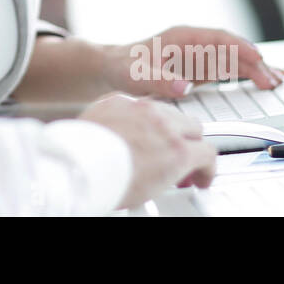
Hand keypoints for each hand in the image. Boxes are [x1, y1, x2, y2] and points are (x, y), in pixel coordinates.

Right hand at [78, 92, 216, 208]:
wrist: (80, 166)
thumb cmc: (77, 157)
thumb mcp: (87, 132)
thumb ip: (105, 132)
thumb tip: (109, 150)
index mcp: (119, 103)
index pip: (148, 111)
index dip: (155, 131)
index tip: (154, 143)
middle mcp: (144, 109)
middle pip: (175, 118)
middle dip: (177, 138)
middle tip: (172, 159)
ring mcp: (164, 127)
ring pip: (193, 132)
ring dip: (191, 150)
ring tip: (190, 170)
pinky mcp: (179, 150)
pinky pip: (206, 153)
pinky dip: (206, 168)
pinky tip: (202, 179)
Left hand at [100, 25, 283, 99]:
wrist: (114, 69)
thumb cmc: (124, 67)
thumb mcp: (137, 75)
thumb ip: (159, 81)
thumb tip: (184, 88)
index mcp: (182, 37)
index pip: (217, 38)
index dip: (238, 47)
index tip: (257, 56)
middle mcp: (196, 44)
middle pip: (231, 50)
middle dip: (254, 63)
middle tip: (272, 81)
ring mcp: (201, 56)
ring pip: (234, 60)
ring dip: (255, 70)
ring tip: (276, 84)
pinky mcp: (202, 69)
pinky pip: (229, 70)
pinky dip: (247, 76)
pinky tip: (263, 83)